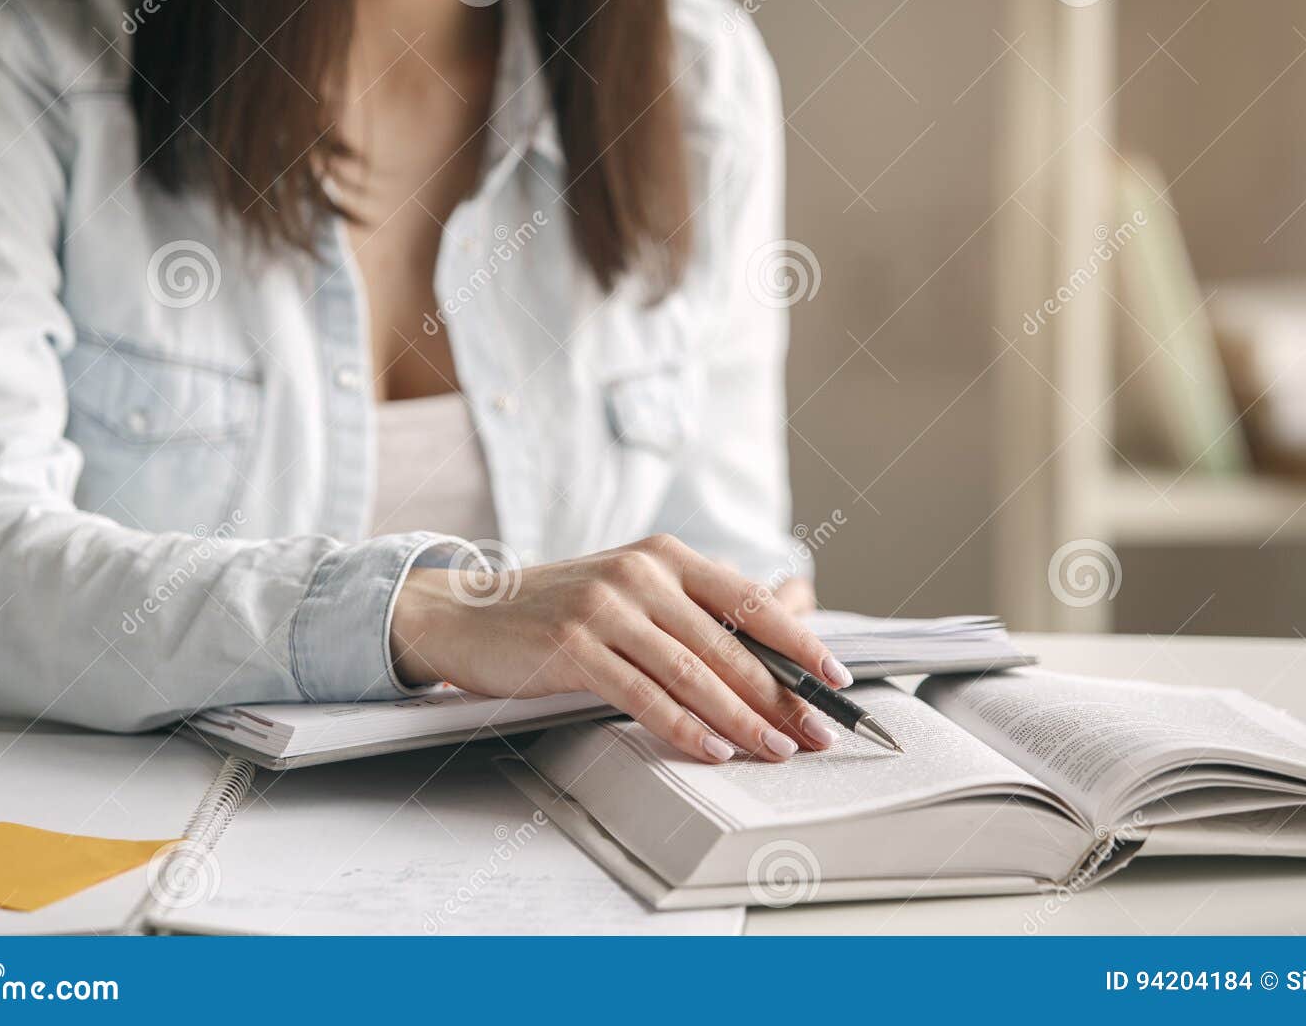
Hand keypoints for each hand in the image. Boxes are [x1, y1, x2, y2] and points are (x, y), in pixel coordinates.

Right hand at [389, 534, 848, 762]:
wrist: (469, 614)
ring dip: (742, 718)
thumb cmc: (560, 610)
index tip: (836, 678)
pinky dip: (682, 726)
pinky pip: (643, 694)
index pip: (750, 601)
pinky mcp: (574, 647)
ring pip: (693, 672)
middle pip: (729, 643)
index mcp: (666, 556)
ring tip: (776, 749)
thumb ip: (702, 607)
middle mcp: (641, 574)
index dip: (799, 642)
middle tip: (817, 731)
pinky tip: (712, 748)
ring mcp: (606, 609)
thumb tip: (788, 618)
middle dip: (781, 694)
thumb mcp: (634, 590)